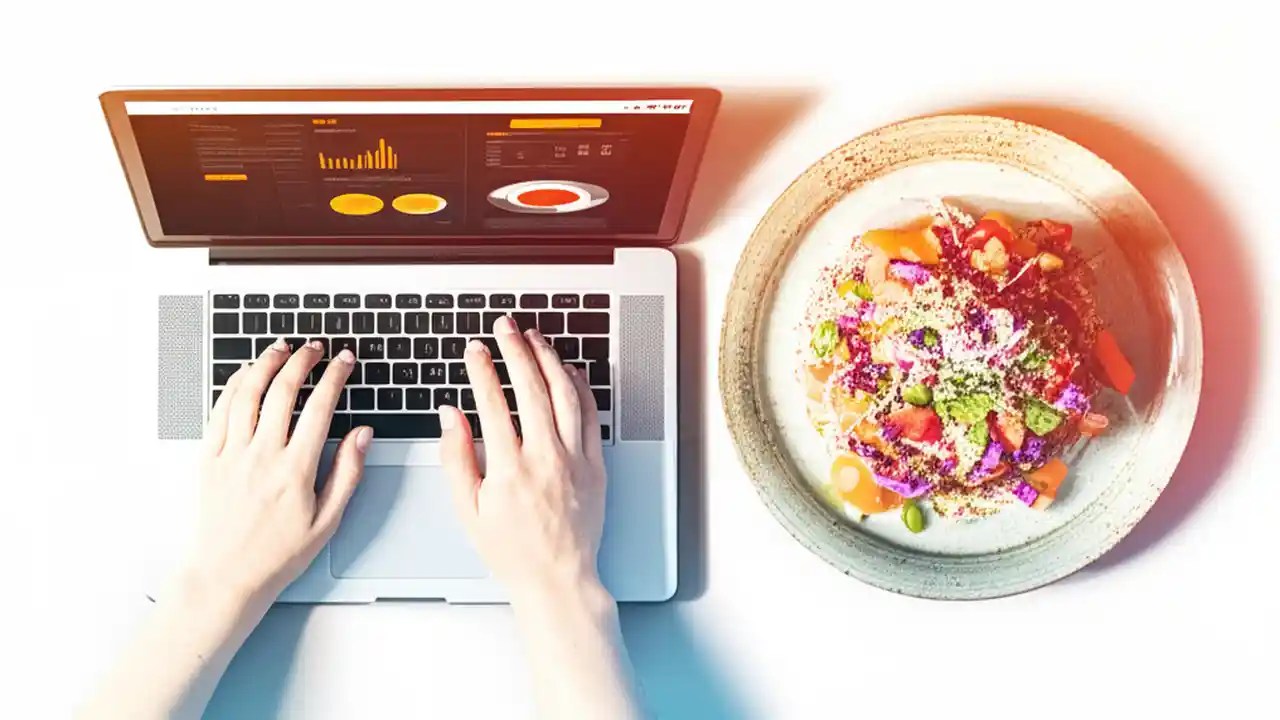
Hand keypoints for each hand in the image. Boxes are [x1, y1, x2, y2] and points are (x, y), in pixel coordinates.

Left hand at [185, 339, 370, 605]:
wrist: (226, 575)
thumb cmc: (277, 553)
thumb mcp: (327, 521)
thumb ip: (348, 473)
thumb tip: (363, 435)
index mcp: (295, 470)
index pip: (320, 407)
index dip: (335, 376)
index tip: (344, 361)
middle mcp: (261, 456)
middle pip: (283, 390)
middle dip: (303, 360)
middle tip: (315, 348)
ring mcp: (231, 455)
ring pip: (247, 392)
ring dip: (265, 363)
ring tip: (280, 349)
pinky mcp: (209, 458)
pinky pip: (220, 410)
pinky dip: (234, 385)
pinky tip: (246, 374)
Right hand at [440, 316, 605, 602]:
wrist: (558, 579)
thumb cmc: (512, 551)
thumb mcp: (468, 510)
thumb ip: (456, 458)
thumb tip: (450, 416)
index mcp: (509, 469)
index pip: (492, 403)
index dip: (482, 369)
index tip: (475, 349)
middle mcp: (545, 458)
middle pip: (531, 388)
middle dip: (515, 349)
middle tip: (505, 327)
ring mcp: (575, 459)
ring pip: (565, 394)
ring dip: (549, 359)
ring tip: (535, 338)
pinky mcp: (595, 465)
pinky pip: (590, 415)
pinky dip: (579, 387)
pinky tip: (567, 370)